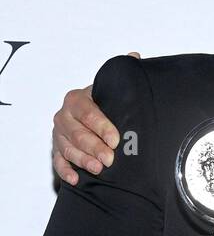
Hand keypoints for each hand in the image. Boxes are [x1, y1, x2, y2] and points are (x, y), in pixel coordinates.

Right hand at [52, 50, 139, 184]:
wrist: (89, 116)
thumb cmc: (104, 105)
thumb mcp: (111, 90)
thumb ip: (121, 76)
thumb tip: (135, 56)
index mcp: (77, 99)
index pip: (88, 113)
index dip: (102, 126)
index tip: (115, 139)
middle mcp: (65, 116)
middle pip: (77, 133)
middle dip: (94, 147)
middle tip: (109, 159)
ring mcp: (59, 134)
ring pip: (68, 148)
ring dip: (82, 160)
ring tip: (98, 169)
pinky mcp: (57, 150)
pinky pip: (58, 162)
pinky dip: (65, 171)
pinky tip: (75, 179)